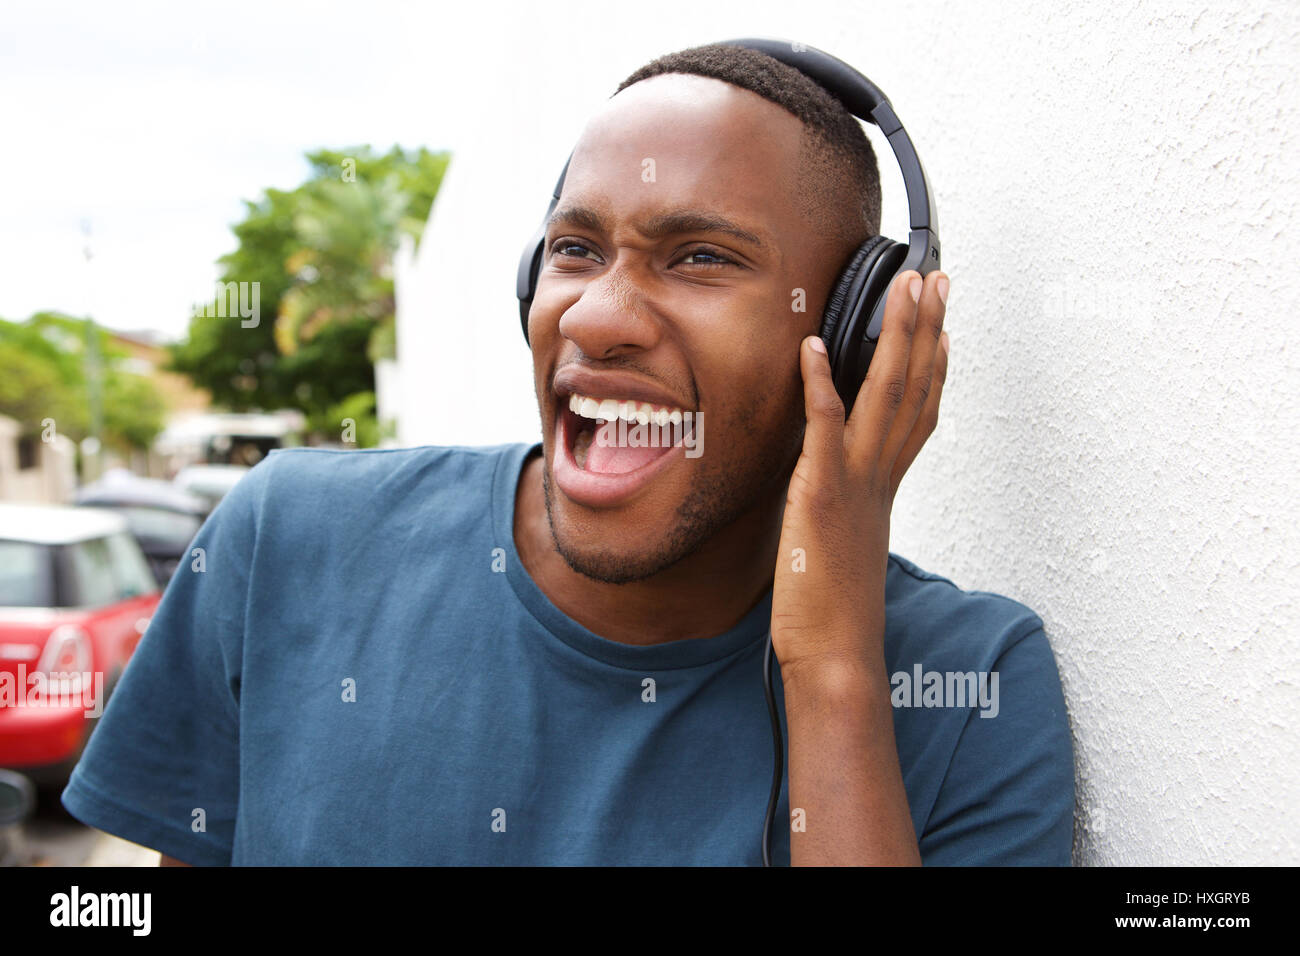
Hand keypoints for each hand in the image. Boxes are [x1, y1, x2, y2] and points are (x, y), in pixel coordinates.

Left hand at [771, 269, 949, 683]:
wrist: (835, 655)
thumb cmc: (832, 608)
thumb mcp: (843, 541)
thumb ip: (845, 502)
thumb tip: (835, 483)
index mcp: (884, 486)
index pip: (919, 412)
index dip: (934, 363)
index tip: (942, 322)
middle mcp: (879, 477)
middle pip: (913, 389)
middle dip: (925, 329)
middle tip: (936, 280)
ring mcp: (854, 483)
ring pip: (885, 397)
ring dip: (895, 338)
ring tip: (903, 290)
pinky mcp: (822, 496)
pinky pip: (825, 431)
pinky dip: (823, 387)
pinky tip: (816, 348)